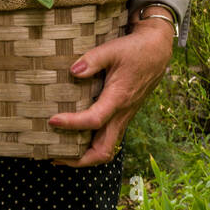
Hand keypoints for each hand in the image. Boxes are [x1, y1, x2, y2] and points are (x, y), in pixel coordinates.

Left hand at [48, 18, 174, 167]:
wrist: (157, 51)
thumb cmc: (135, 49)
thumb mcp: (113, 49)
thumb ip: (92, 59)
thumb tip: (73, 71)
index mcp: (118, 98)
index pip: (94, 120)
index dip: (72, 123)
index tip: (52, 120)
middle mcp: (122, 113)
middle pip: (104, 151)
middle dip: (79, 160)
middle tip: (55, 157)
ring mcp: (123, 117)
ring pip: (107, 149)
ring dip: (85, 156)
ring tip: (61, 153)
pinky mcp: (123, 115)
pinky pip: (108, 138)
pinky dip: (91, 145)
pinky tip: (75, 137)